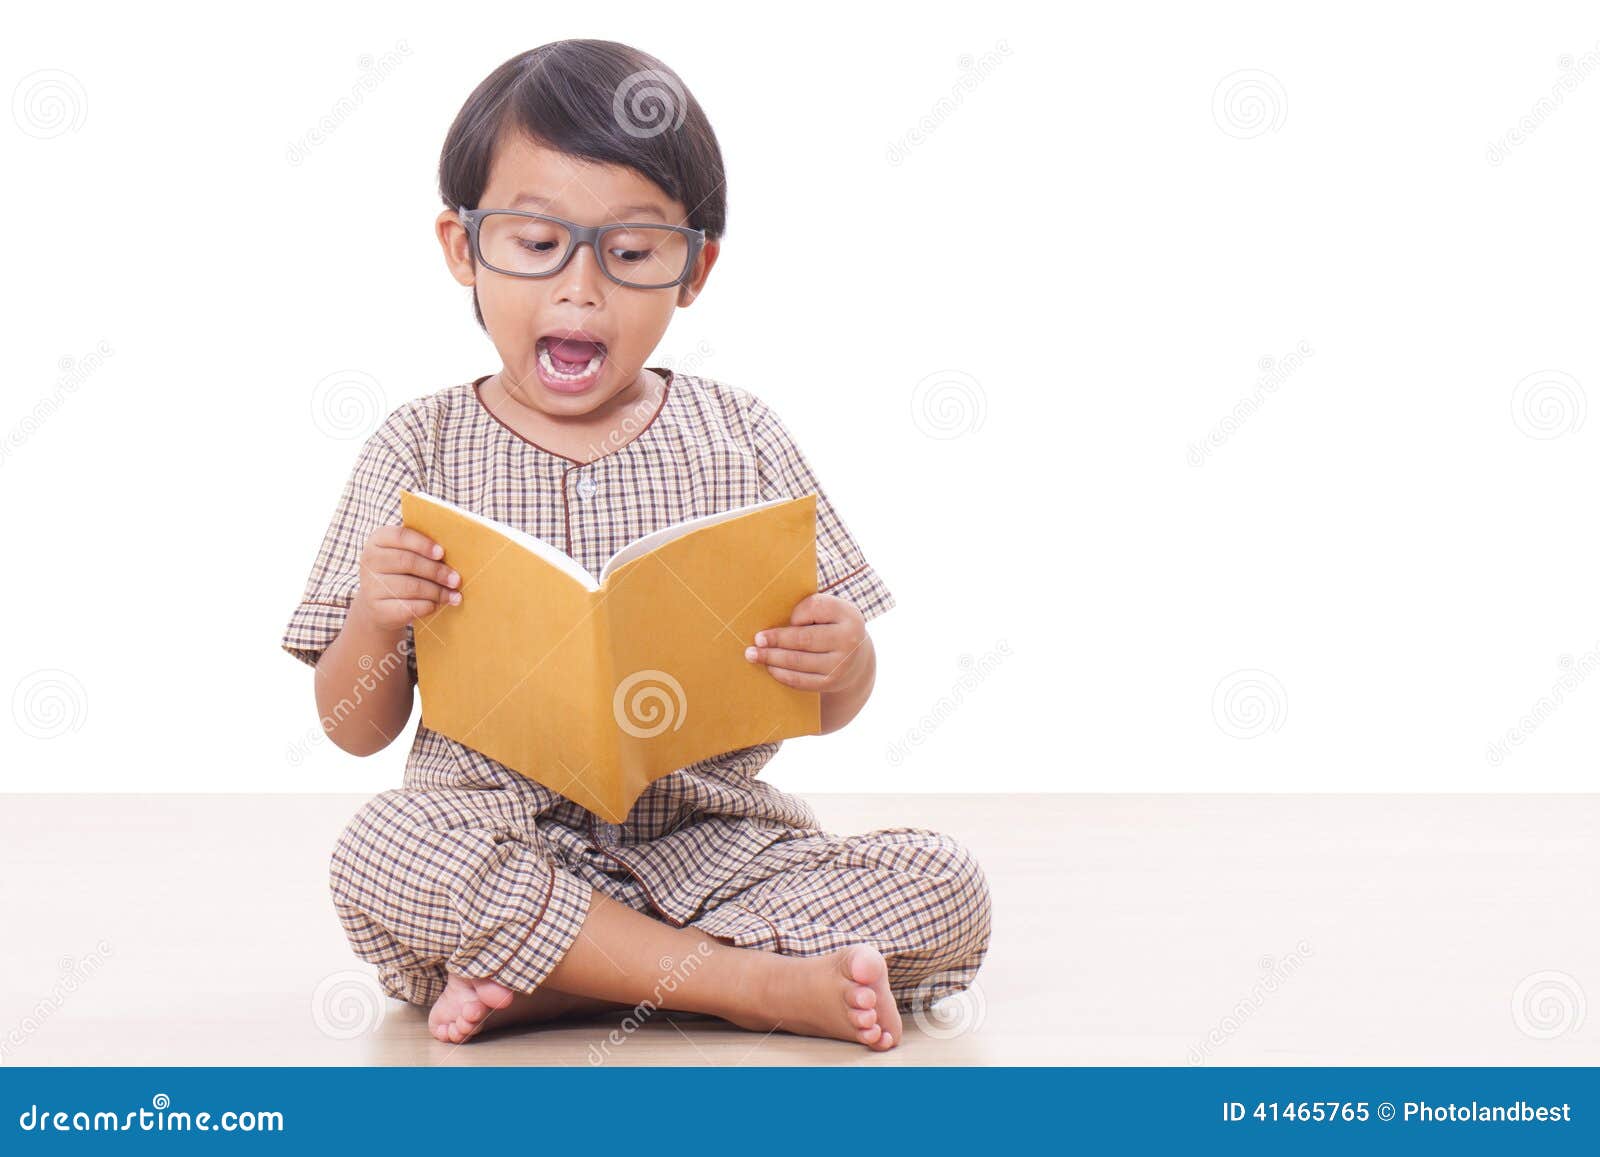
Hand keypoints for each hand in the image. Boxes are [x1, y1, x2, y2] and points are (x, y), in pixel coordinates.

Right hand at [351, 524, 461, 631]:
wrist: (378, 605)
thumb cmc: (400, 572)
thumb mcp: (405, 554)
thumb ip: (423, 549)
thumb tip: (456, 551)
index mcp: (378, 540)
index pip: (400, 536)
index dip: (422, 544)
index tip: (442, 553)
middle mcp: (369, 561)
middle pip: (408, 562)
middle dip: (436, 571)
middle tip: (456, 579)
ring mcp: (371, 586)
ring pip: (411, 587)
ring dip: (437, 591)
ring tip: (454, 595)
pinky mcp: (378, 609)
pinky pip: (409, 607)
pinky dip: (429, 605)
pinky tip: (439, 604)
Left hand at [743, 593, 869, 691]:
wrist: (857, 658)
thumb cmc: (832, 626)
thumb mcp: (830, 610)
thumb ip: (809, 607)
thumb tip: (770, 619)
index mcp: (849, 615)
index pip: (815, 608)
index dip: (798, 613)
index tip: (789, 617)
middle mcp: (849, 640)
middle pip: (803, 638)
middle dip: (776, 639)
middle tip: (756, 640)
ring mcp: (841, 665)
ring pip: (797, 661)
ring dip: (771, 657)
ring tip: (753, 654)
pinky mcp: (831, 683)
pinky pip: (799, 680)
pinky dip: (780, 673)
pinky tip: (769, 667)